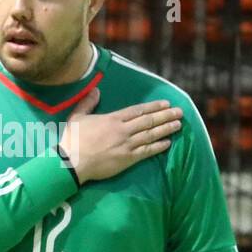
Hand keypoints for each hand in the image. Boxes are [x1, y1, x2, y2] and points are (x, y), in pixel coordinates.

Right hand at [59, 89, 182, 183]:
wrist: (72, 162)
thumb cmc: (73, 139)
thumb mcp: (77, 116)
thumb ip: (87, 103)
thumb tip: (96, 90)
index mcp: (113, 119)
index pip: (138, 110)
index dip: (153, 107)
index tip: (166, 103)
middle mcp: (123, 130)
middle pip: (149, 121)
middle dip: (166, 115)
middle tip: (180, 112)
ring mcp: (127, 145)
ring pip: (151, 135)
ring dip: (166, 129)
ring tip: (178, 125)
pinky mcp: (127, 159)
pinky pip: (147, 152)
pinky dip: (158, 147)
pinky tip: (167, 143)